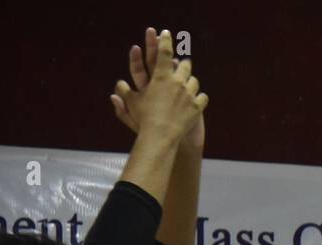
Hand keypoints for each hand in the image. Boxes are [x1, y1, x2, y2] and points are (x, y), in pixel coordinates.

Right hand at [111, 30, 206, 144]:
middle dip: (184, 63)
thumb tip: (118, 86)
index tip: (166, 33)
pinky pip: (203, 97)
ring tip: (190, 84)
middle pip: (185, 66)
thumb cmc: (144, 118)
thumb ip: (125, 92)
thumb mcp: (132, 103)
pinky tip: (198, 99)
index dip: (165, 41)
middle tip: (184, 62)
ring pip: (195, 82)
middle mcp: (178, 82)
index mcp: (161, 77)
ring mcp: (189, 94)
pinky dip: (199, 98)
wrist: (161, 135)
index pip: (164, 53)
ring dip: (191, 82)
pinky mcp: (197, 107)